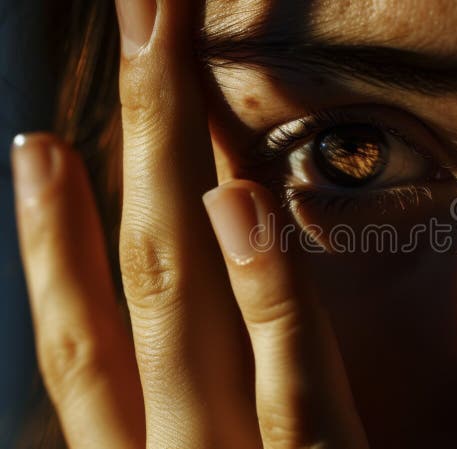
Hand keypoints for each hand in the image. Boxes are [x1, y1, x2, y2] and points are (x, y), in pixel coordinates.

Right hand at [11, 1, 367, 447]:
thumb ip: (216, 409)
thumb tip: (212, 283)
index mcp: (140, 448)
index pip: (83, 340)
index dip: (51, 242)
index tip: (40, 149)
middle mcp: (164, 445)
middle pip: (136, 274)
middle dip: (131, 136)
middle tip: (131, 16)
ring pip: (181, 301)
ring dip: (167, 169)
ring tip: (154, 50)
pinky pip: (293, 380)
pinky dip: (262, 288)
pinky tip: (238, 196)